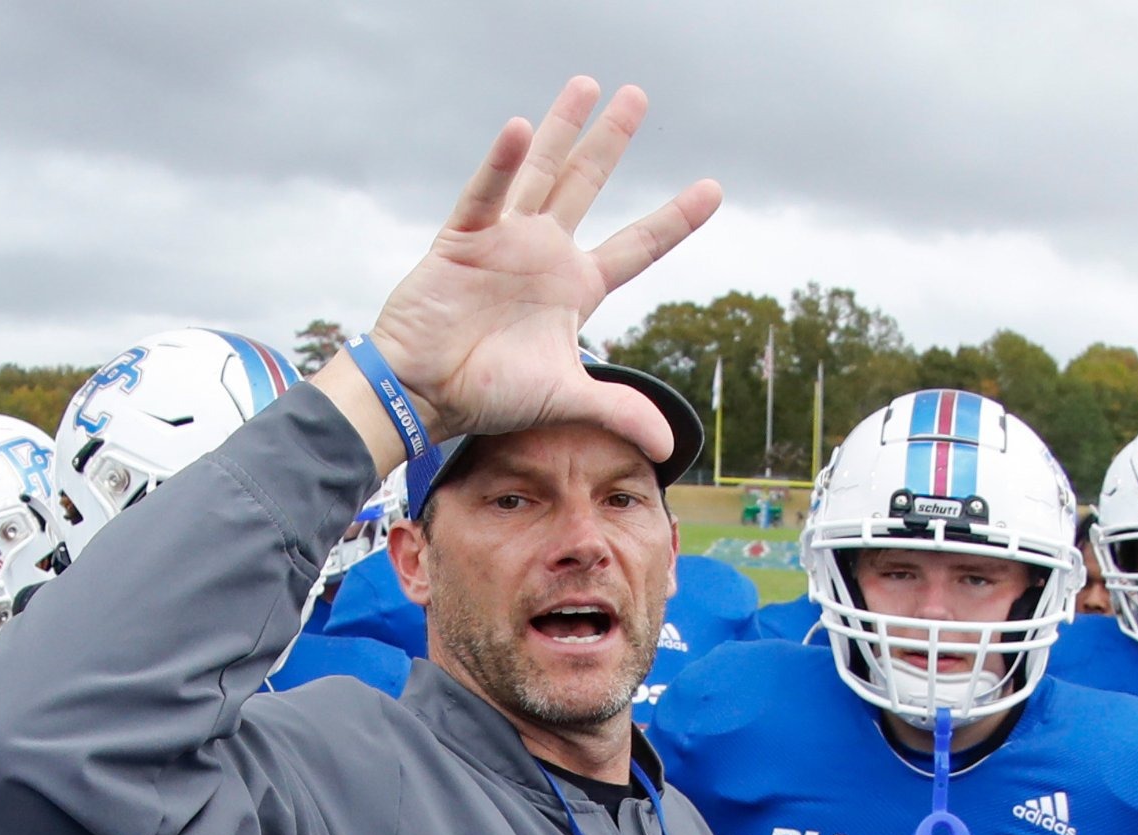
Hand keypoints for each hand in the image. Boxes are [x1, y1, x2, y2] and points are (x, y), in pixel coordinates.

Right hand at [345, 79, 719, 461]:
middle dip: (611, 141)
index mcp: (574, 287)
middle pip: (586, 184)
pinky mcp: (463, 238)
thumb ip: (617, 410)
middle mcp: (543, 253)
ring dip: (561, 128)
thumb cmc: (489, 393)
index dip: (674, 219)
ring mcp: (504, 240)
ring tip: (586, 85)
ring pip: (540, 172)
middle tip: (637, 96)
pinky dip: (502, 164)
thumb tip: (668, 446)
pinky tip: (522, 128)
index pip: (637, 247)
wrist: (424, 392)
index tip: (713, 190)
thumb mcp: (565, 398)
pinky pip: (487, 194)